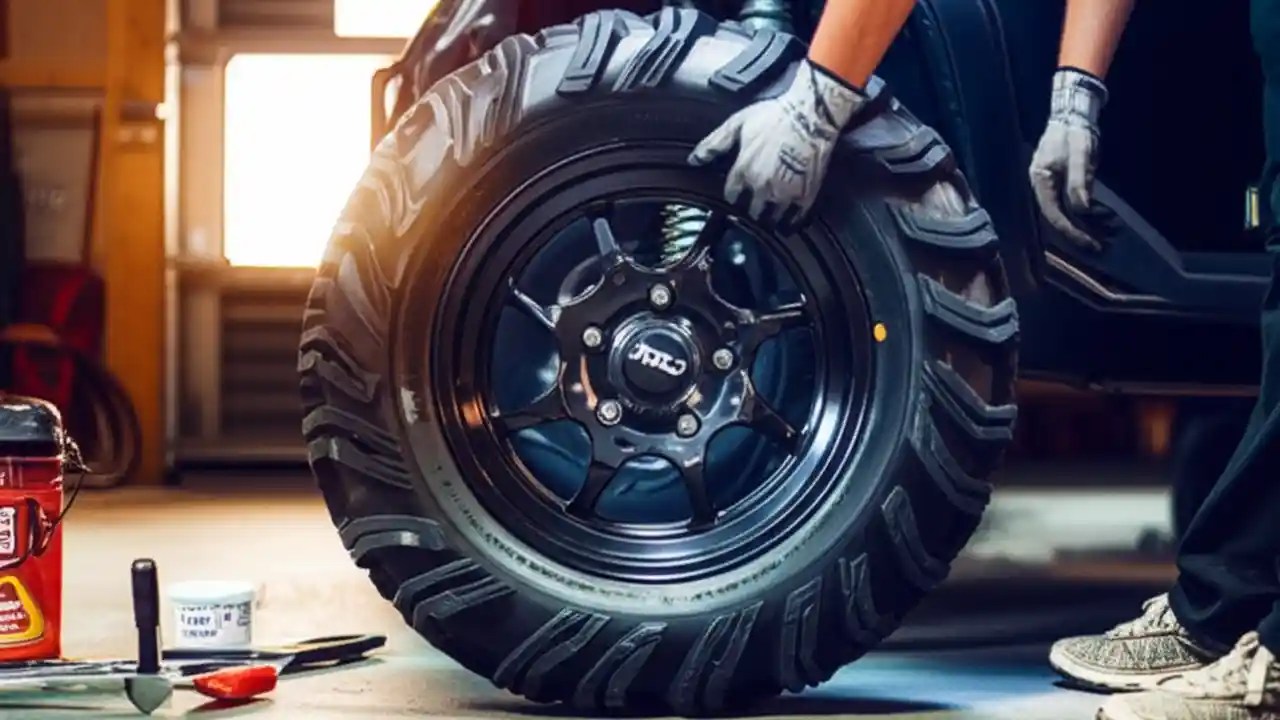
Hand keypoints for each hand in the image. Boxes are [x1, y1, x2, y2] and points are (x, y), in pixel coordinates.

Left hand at [689, 59, 866, 225]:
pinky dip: (790, 221)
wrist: (810, 115)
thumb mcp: (738, 123)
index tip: (737, 194)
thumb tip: (693, 160)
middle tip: (756, 204)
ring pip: (772, 217)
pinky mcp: (805, 196)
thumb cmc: (774, 115)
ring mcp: (784, 193)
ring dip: (770, 216)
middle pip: (752, 210)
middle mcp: (761, 186)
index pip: (732, 195)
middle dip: (752, 208)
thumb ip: (714, 143)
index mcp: (743, 170)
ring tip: (771, 213)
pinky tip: (789, 219)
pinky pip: (794, 218)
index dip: (734, 195)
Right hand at [1029, 68, 1108, 250]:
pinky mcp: (1062, 181)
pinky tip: (1100, 217)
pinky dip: (1086, 212)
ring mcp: (1051, 184)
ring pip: (1065, 211)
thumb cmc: (1073, 133)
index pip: (1053, 214)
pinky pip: (1071, 203)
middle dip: (1078, 232)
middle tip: (1099, 246)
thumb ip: (1078, 183)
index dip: (1071, 230)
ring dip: (1084, 224)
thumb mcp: (1078, 156)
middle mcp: (1042, 186)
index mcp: (1040, 181)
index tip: (1089, 242)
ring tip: (1105, 234)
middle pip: (1058, 217)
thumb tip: (1082, 211)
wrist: (1072, 113)